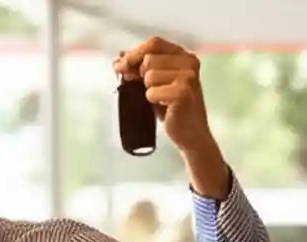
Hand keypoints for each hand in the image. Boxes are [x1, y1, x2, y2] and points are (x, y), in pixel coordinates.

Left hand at [114, 36, 229, 198]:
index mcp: (183, 55)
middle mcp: (189, 62)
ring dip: (149, 91)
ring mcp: (188, 77)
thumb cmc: (171, 107)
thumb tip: (117, 60)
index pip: (153, 42)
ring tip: (162, 100)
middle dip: (142, 77)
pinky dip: (152, 101)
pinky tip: (165, 107)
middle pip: (148, 60)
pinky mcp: (183, 93)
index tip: (120, 66)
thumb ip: (138, 69)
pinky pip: (151, 92)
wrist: (190, 133)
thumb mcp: (154, 83)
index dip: (134, 53)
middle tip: (153, 91)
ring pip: (149, 76)